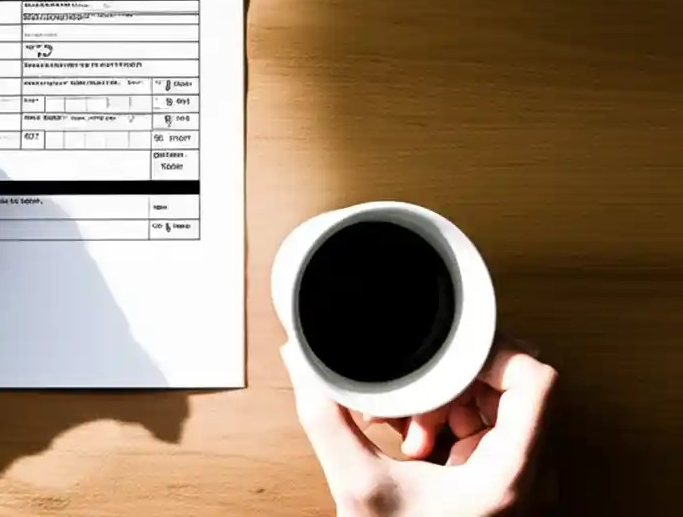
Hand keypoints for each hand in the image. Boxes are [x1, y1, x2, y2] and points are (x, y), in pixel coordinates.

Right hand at [282, 339, 556, 516]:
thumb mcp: (358, 488)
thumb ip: (327, 418)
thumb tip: (302, 361)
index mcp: (512, 475)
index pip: (535, 380)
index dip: (492, 351)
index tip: (448, 350)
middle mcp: (532, 476)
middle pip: (510, 388)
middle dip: (451, 383)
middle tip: (413, 400)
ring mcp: (518, 480)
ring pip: (494, 405)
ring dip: (443, 404)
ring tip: (406, 430)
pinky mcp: (500, 483)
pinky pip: (482, 430)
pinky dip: (445, 425)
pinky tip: (412, 442)